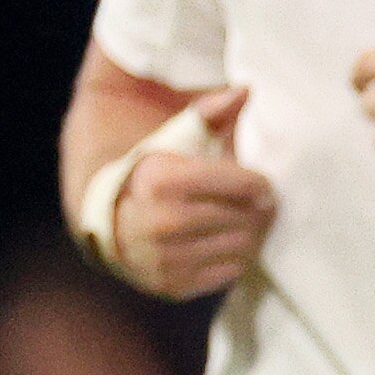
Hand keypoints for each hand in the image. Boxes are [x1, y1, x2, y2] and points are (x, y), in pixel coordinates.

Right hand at [115, 85, 274, 298]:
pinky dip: (235, 257)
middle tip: (261, 206)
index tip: (262, 185)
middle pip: (245, 216)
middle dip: (258, 210)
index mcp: (160, 179)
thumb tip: (245, 89)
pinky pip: (229, 272)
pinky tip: (225, 242)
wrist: (112, 220)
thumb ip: (209, 114)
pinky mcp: (171, 285)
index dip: (260, 184)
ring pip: (242, 246)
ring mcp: (163, 258)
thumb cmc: (155, 173)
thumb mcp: (174, 138)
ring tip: (244, 222)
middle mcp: (159, 221)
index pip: (242, 183)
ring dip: (250, 234)